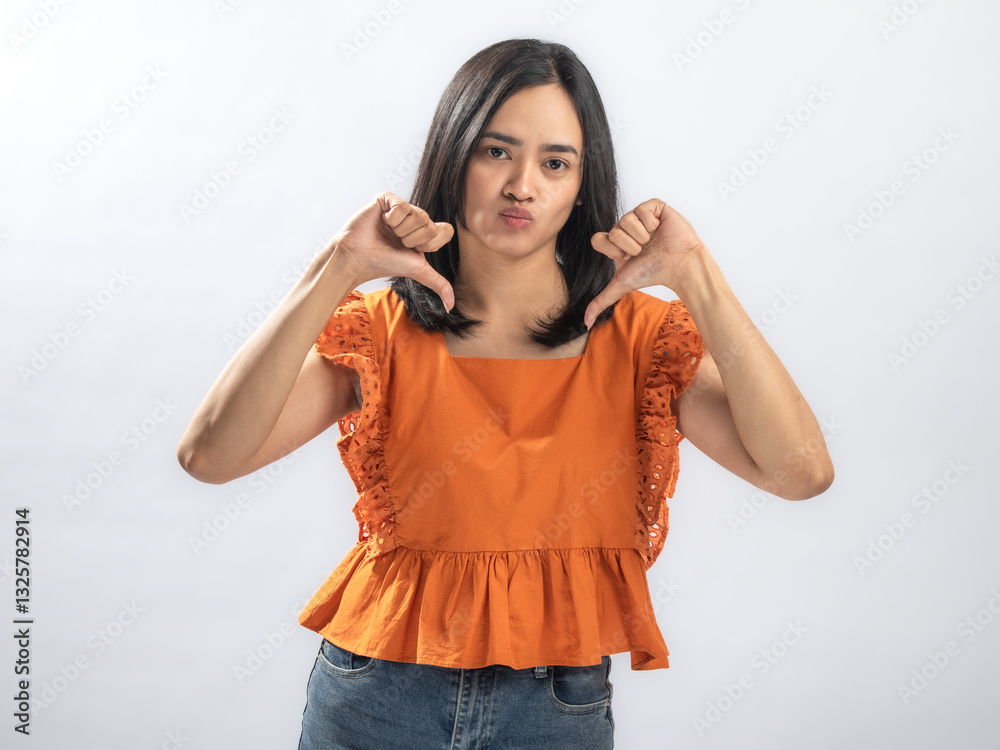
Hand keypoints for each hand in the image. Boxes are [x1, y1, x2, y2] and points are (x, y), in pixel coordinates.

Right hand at [329, 192, 455, 310]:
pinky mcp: (387, 198)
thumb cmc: (384, 263)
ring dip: (402, 230)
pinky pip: (403, 206)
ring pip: (419, 215)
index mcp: (425, 231)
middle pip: (431, 224)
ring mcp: (402, 206)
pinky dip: (392, 219)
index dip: (428, 244)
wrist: (358, 258)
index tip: (412, 249)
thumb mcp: (418, 271)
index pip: (446, 231)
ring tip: (387, 232)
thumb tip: (451, 307)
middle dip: (413, 239)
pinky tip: (381, 221)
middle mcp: (415, 217)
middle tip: (396, 241)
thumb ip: (438, 284)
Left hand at [583, 199, 704, 328]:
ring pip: (626, 219)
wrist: (680, 265)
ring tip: (653, 241)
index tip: (626, 257)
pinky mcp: (654, 206)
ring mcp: (639, 216)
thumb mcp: (621, 285)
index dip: (612, 249)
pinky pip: (641, 209)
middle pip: (613, 230)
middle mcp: (626, 229)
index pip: (598, 239)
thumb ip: (601, 301)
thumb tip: (584, 323)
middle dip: (630, 245)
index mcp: (616, 243)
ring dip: (641, 235)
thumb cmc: (654, 273)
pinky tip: (659, 229)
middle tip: (644, 250)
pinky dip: (651, 222)